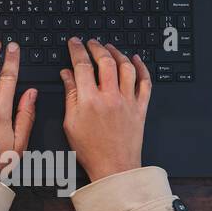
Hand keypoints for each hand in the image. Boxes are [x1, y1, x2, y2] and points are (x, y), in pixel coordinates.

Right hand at [59, 38, 150, 181]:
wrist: (114, 168)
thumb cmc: (90, 150)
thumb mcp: (70, 123)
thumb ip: (69, 95)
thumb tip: (66, 75)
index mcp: (89, 101)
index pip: (82, 66)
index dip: (77, 50)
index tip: (74, 42)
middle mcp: (110, 97)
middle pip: (106, 61)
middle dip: (97, 47)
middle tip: (91, 42)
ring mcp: (128, 101)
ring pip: (126, 67)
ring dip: (118, 53)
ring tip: (110, 47)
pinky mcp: (140, 108)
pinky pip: (145, 82)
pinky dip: (141, 68)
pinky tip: (135, 59)